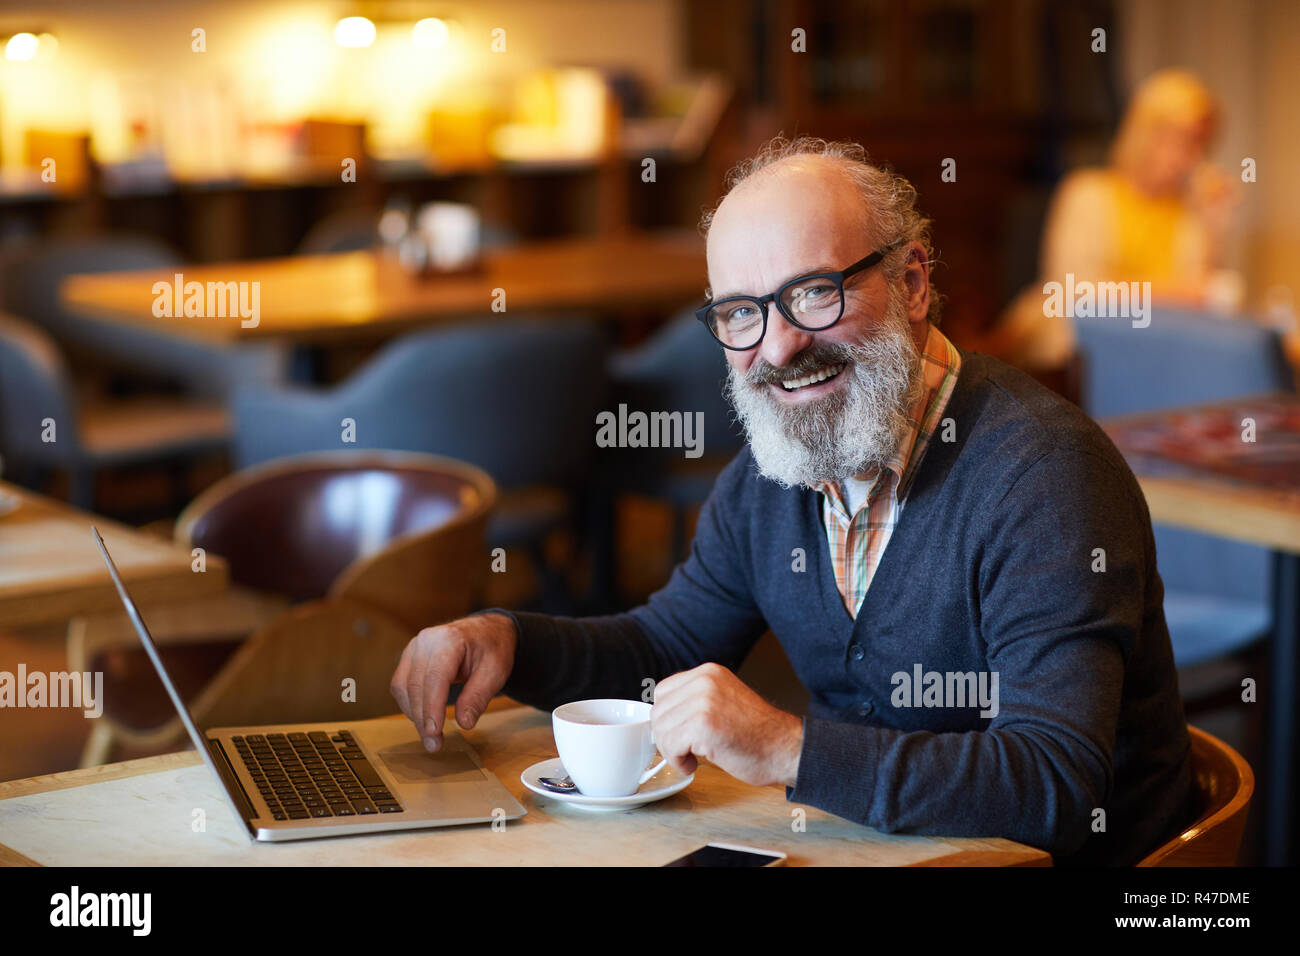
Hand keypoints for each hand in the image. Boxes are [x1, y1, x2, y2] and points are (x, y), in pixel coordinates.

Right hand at [390, 613, 515, 751]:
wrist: (486, 631)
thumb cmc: (491, 648)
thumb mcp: (496, 671)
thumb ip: (479, 696)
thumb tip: (464, 723)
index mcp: (450, 639)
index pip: (435, 677)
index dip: (432, 707)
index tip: (434, 733)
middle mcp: (426, 641)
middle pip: (416, 685)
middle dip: (423, 719)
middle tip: (434, 745)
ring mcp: (414, 647)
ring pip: (403, 687)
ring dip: (414, 715)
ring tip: (431, 737)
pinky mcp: (409, 657)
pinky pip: (401, 685)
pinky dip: (410, 705)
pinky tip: (423, 720)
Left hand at [650, 663, 802, 787]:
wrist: (786, 749)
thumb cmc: (757, 735)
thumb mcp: (724, 701)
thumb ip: (695, 700)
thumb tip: (662, 715)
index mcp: (708, 673)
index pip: (663, 692)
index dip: (666, 718)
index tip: (678, 734)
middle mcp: (704, 681)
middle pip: (658, 711)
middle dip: (666, 737)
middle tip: (685, 751)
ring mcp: (703, 701)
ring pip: (661, 730)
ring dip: (672, 751)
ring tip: (692, 758)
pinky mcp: (704, 724)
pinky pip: (670, 745)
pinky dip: (677, 761)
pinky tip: (694, 764)